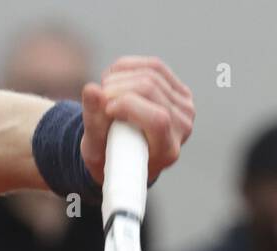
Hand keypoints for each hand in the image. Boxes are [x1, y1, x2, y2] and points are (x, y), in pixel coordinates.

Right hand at [79, 56, 194, 186]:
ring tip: (103, 91)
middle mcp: (182, 127)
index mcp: (166, 151)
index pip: (158, 120)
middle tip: (98, 98)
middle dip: (118, 87)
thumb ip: (93, 122)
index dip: (129, 106)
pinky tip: (113, 78)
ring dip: (119, 76)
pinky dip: (127, 66)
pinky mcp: (179, 90)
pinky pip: (154, 66)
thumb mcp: (95, 150)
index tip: (106, 108)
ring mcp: (185, 106)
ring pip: (152, 73)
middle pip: (151, 89)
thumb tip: (91, 88)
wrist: (125, 157)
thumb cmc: (109, 158)